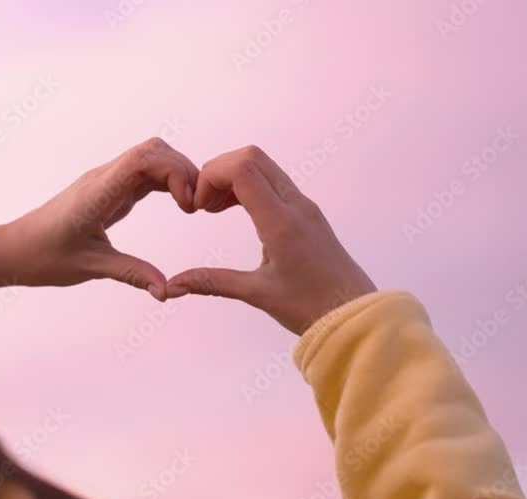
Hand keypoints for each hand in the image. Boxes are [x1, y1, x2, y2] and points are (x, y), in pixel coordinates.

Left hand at [0, 138, 198, 299]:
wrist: (15, 250)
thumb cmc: (44, 256)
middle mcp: (102, 179)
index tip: (188, 205)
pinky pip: (142, 174)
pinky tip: (178, 203)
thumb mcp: (90, 267)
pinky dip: (165, 182)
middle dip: (183, 169)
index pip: (142, 160)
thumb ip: (132, 274)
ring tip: (191, 206)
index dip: (174, 172)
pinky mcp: (108, 190)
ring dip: (176, 173)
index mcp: (96, 193)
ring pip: (149, 158)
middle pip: (152, 150)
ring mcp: (105, 182)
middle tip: (196, 206)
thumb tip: (166, 291)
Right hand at [166, 146, 376, 333]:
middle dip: (217, 171)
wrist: (355, 314)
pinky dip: (247, 186)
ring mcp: (303, 205)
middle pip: (251, 156)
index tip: (198, 207)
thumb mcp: (256, 293)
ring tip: (213, 209)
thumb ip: (211, 282)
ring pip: (262, 166)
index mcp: (281, 221)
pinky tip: (232, 211)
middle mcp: (295, 205)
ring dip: (231, 177)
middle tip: (202, 204)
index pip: (242, 169)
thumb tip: (172, 286)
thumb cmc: (310, 307)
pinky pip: (272, 181)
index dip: (211, 176)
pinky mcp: (305, 212)